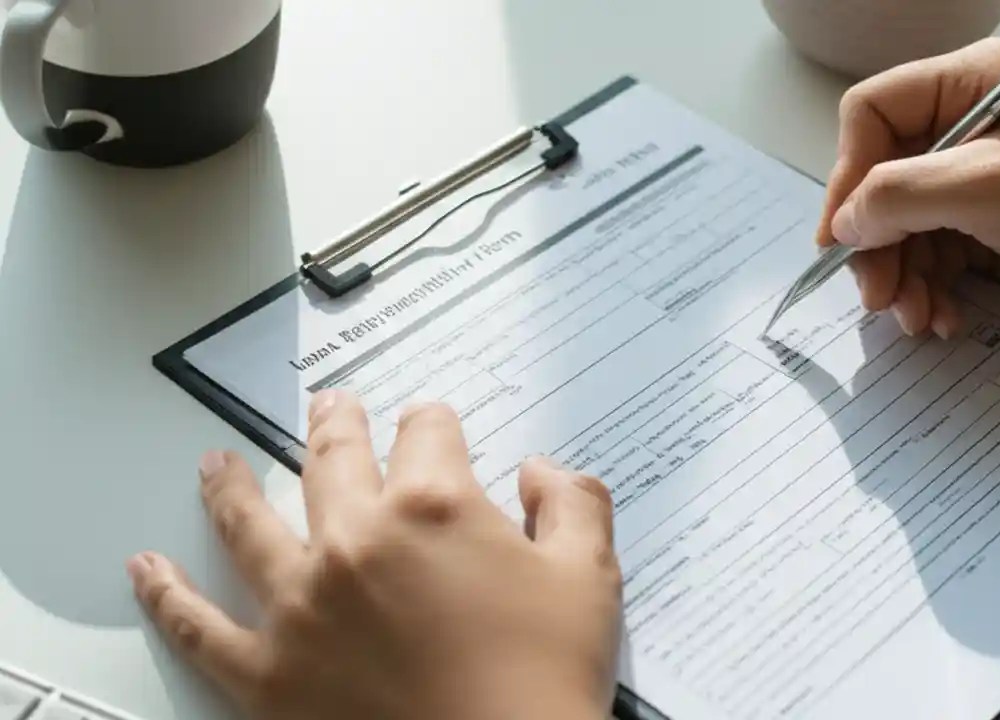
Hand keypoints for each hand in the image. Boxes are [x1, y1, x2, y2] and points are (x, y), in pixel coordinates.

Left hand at [127, 391, 621, 719]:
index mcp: (433, 508)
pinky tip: (145, 571)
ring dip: (231, 486)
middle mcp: (356, 542)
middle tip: (330, 409)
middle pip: (334, 459)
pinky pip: (199, 627)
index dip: (435, 424)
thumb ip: (571, 504)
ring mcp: (302, 606)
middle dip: (336, 426)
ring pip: (251, 524)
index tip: (433, 427)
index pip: (428, 433)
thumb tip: (543, 473)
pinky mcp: (267, 674)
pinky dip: (166, 595)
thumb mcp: (588, 577)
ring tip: (216, 463)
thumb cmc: (544, 682)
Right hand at [817, 37, 999, 334]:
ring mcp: (969, 180)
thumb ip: (900, 196)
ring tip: (918, 319)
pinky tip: (945, 319)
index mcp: (963, 85)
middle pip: (878, 183)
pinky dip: (929, 292)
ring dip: (901, 280)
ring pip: (898, 230)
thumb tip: (844, 226)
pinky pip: (928, 259)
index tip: (843, 238)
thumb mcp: (985, 187)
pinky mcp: (980, 228)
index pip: (871, 116)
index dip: (847, 175)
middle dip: (876, 247)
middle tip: (878, 298)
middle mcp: (959, 127)